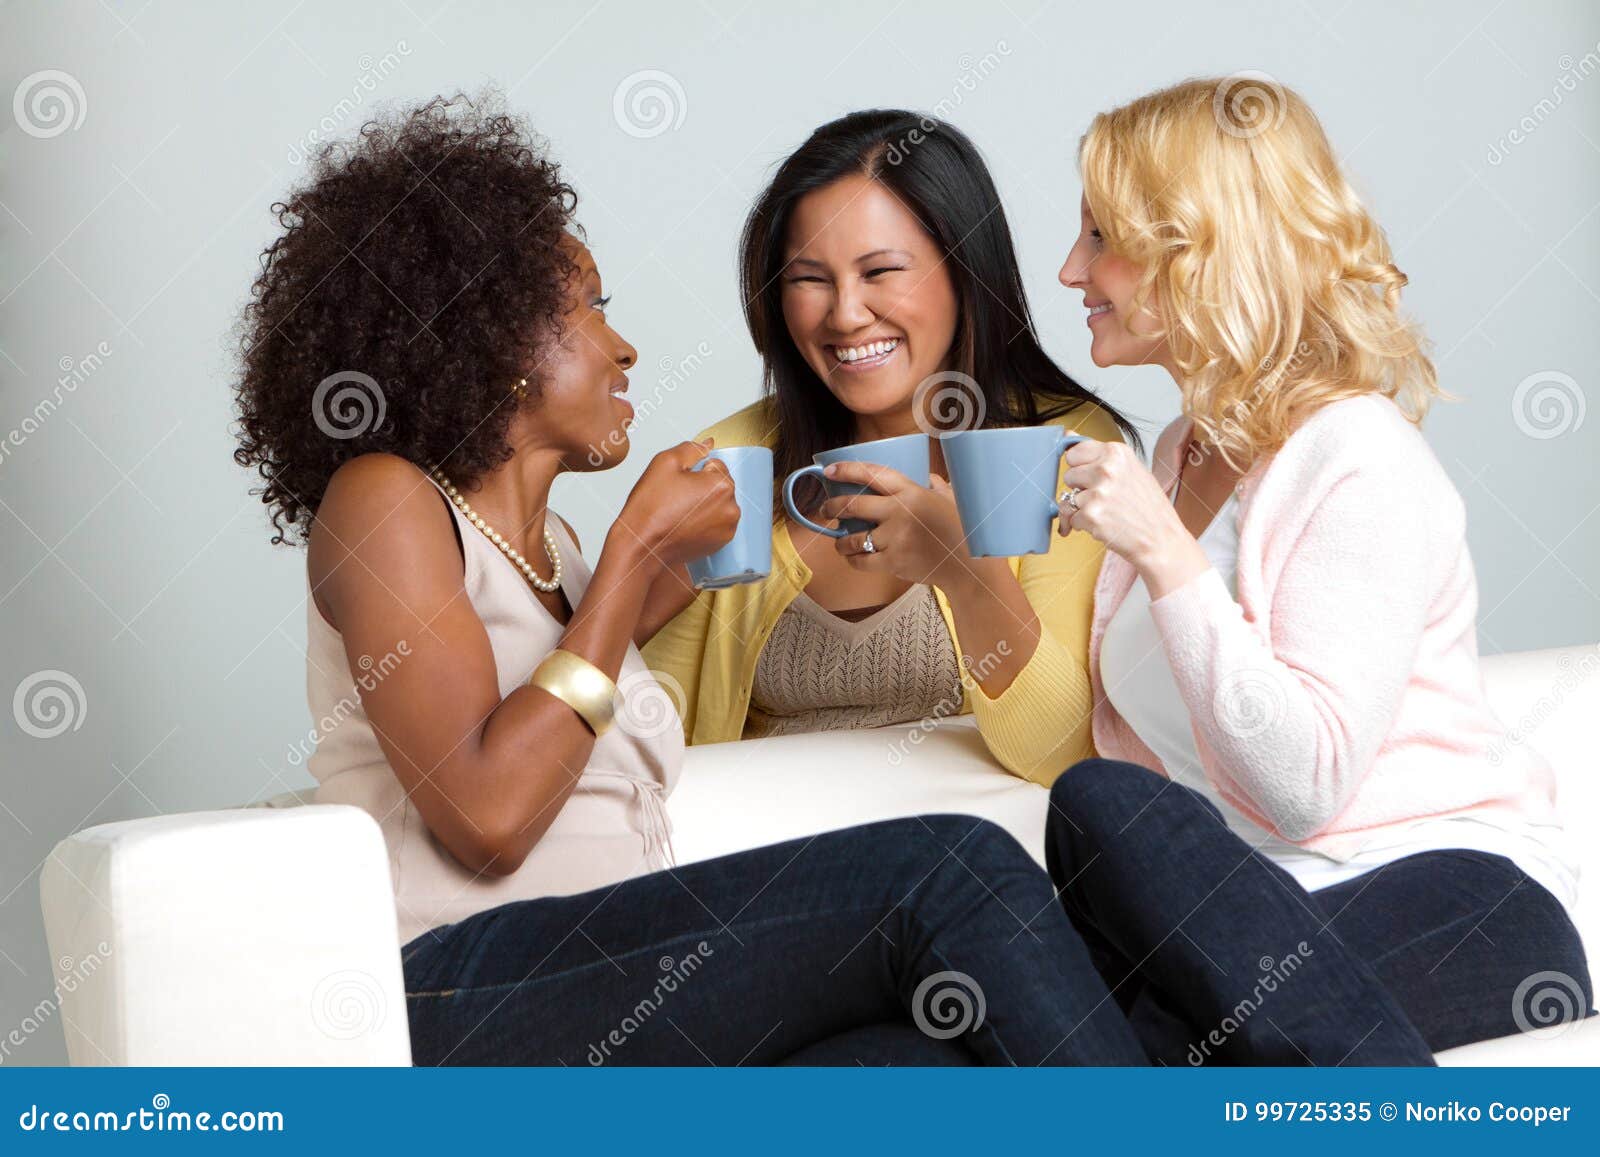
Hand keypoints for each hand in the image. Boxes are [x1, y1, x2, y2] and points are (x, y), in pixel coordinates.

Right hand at [614, 438, 740, 569]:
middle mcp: (731, 508)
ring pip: (718, 504)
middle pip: (719, 485)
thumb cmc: (650, 508)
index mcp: (721, 485)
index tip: (678, 483)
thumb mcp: (665, 463)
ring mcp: (727, 528)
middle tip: (676, 499)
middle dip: (701, 487)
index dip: (694, 470)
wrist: (642, 545)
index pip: (715, 464)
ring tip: (679, 513)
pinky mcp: (720, 543)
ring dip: (704, 504)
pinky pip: (716, 522)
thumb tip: (708, 443)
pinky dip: (704, 521)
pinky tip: (684, 525)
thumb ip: (692, 448)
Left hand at [816, 461, 988, 590]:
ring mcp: (895, 538)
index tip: (829, 470)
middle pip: (853, 505)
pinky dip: (852, 560)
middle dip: (832, 506)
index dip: (846, 470)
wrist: (970, 567)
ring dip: (840, 540)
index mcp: (912, 491)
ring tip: (839, 541)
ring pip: (853, 538)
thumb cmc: (962, 529)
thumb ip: (936, 486)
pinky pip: (861, 561)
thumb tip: (928, 477)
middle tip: (826, 509)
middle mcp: (900, 512)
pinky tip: (852, 557)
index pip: (872, 474)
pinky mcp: (893, 562)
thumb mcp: (951, 500)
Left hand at [1056, 439, 1207, 596]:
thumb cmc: (1148, 507)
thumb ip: (1098, 455)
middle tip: (1105, 498)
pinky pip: (1072, 518)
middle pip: (1069, 475)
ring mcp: (1098, 492)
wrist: (1162, 538)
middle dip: (1080, 488)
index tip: (1092, 476)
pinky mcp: (1091, 515)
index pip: (1074, 452)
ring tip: (1109, 512)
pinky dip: (1084, 525)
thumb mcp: (1130, 469)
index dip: (1081, 467)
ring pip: (1069, 499)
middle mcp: (1106, 469)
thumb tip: (1067, 436)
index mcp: (1116, 453)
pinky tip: (1106, 524)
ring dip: (1083, 509)